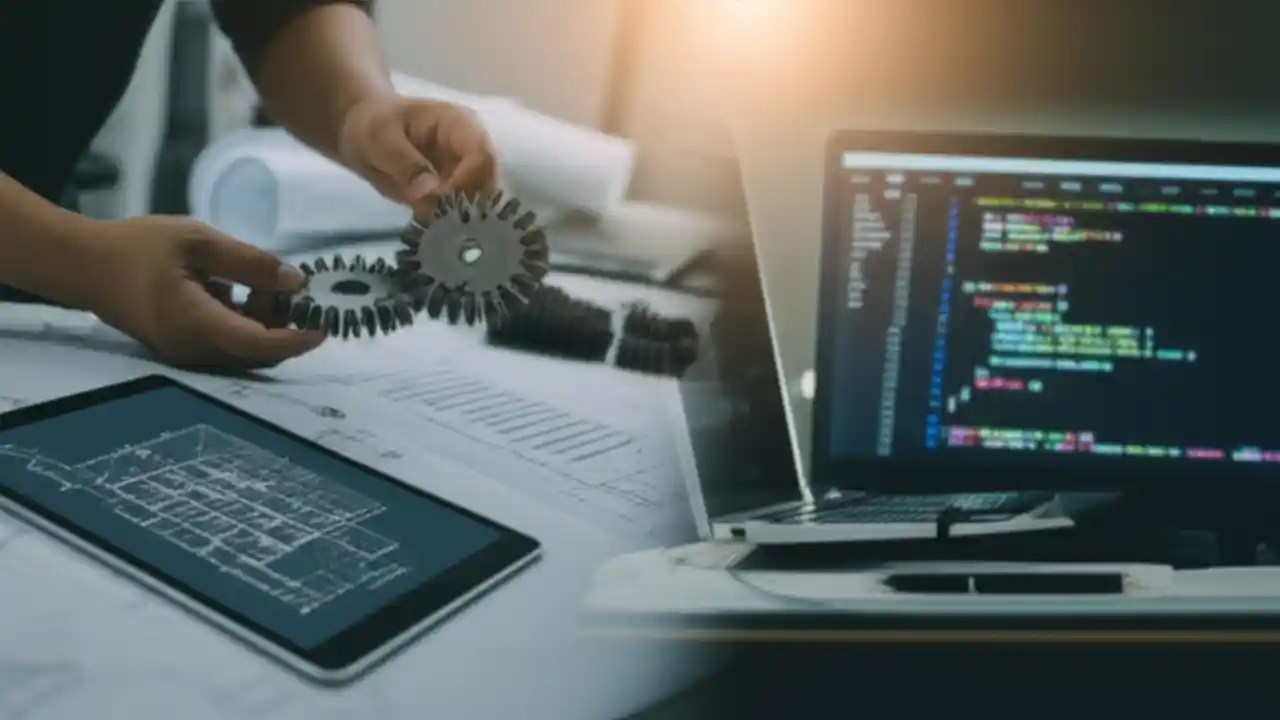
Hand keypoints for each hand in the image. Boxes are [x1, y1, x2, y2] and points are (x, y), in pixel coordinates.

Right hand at [80, 216, 326, 369]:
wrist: (83, 265)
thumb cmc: (138, 248)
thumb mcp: (198, 242)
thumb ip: (250, 262)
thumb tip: (296, 281)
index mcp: (198, 325)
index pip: (261, 346)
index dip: (298, 340)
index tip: (324, 326)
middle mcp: (194, 351)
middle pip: (258, 353)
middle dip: (282, 325)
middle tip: (287, 287)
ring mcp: (186, 354)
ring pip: (244, 350)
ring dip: (262, 321)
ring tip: (255, 280)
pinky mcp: (182, 348)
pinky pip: (226, 344)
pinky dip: (242, 321)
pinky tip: (232, 288)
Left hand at [336, 93, 499, 216]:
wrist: (364, 131)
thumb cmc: (373, 125)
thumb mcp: (379, 138)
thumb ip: (403, 163)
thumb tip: (428, 192)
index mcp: (459, 124)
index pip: (481, 155)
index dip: (467, 181)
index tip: (441, 201)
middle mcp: (472, 148)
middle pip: (488, 182)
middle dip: (468, 206)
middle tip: (440, 223)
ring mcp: (468, 171)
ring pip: (481, 202)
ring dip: (462, 219)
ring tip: (437, 229)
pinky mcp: (458, 191)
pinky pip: (465, 212)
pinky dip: (453, 225)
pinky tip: (435, 231)